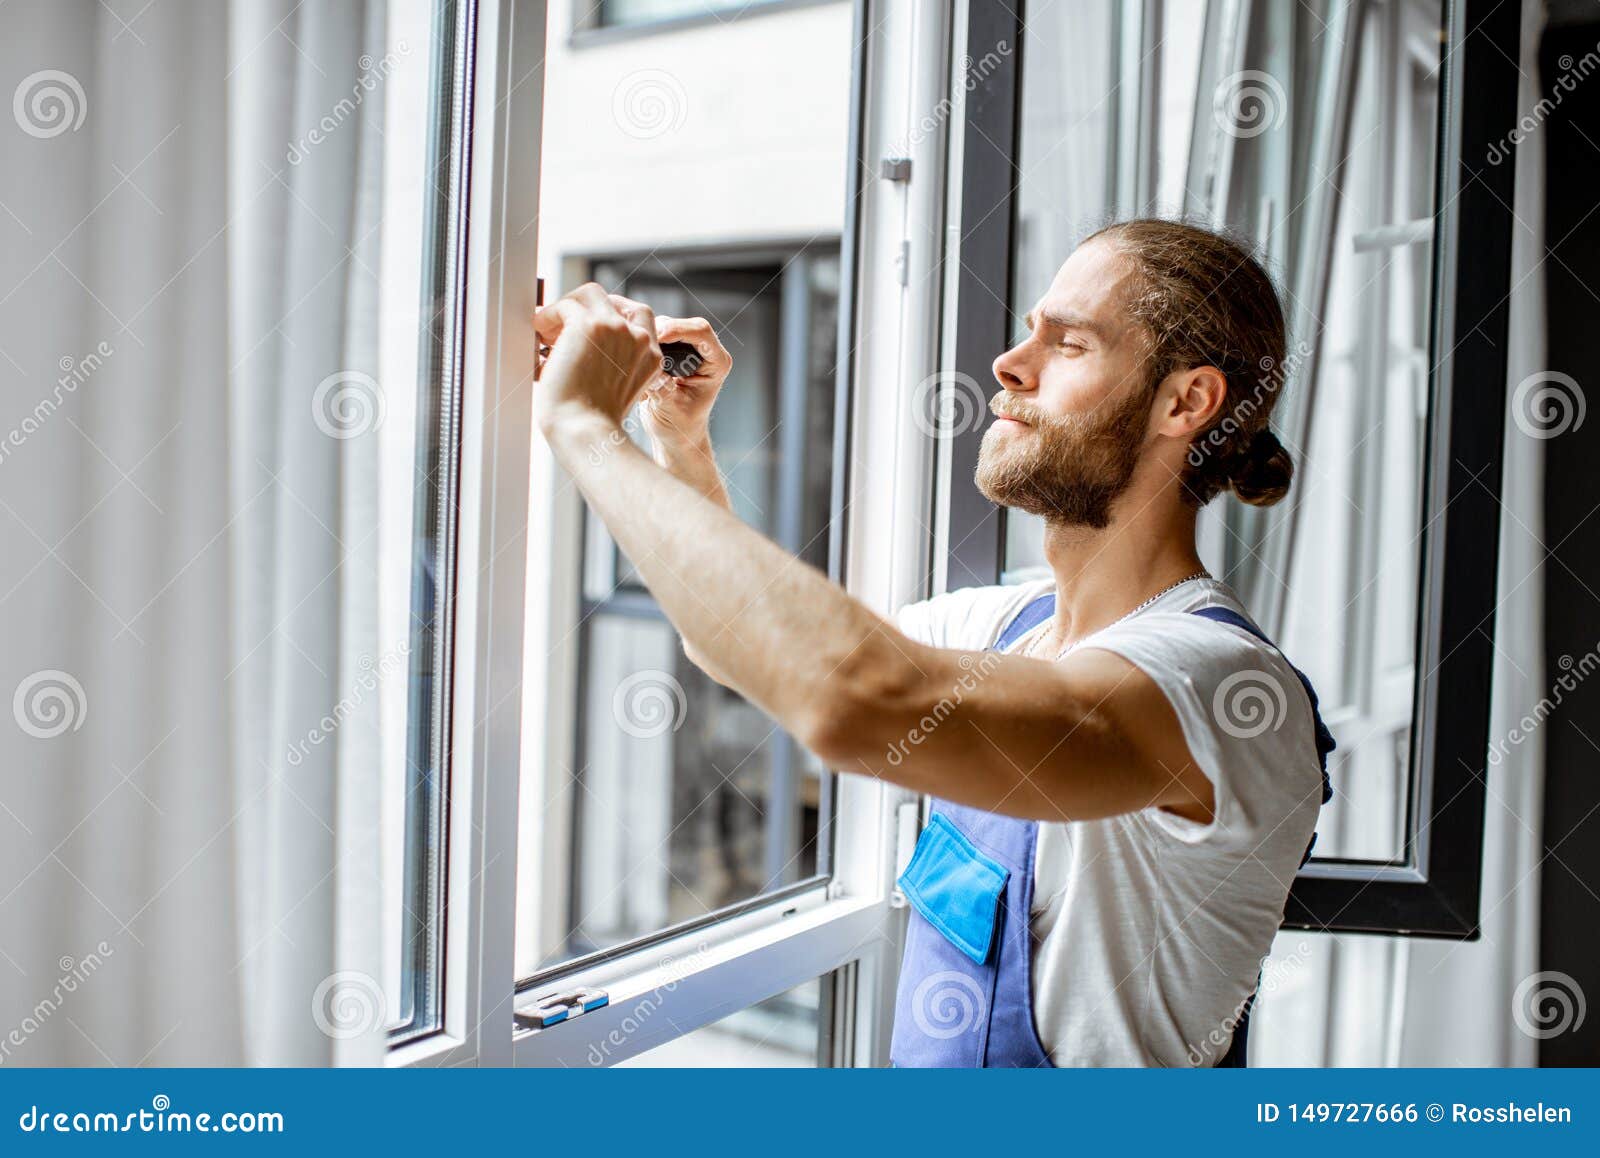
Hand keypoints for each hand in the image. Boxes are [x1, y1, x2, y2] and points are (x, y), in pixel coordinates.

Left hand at [533, 284, 661, 436]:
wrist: (584, 432)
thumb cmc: (593, 424)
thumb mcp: (617, 391)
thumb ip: (613, 366)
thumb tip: (580, 349)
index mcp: (650, 356)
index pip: (639, 315)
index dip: (611, 313)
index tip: (590, 322)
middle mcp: (638, 339)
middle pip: (612, 300)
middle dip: (585, 307)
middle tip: (563, 325)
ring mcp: (616, 329)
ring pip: (587, 295)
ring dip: (565, 309)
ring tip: (546, 329)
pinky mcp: (589, 324)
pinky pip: (565, 306)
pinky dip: (547, 317)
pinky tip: (538, 334)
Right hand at [637, 312, 731, 447]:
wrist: (675, 434)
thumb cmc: (680, 427)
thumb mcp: (671, 410)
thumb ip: (663, 389)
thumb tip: (650, 369)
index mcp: (716, 364)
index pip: (702, 333)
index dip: (677, 330)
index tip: (655, 337)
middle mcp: (705, 351)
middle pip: (682, 324)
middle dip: (658, 330)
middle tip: (635, 342)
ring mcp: (687, 347)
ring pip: (665, 324)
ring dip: (647, 335)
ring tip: (632, 354)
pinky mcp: (670, 348)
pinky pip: (654, 333)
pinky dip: (641, 340)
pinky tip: (630, 355)